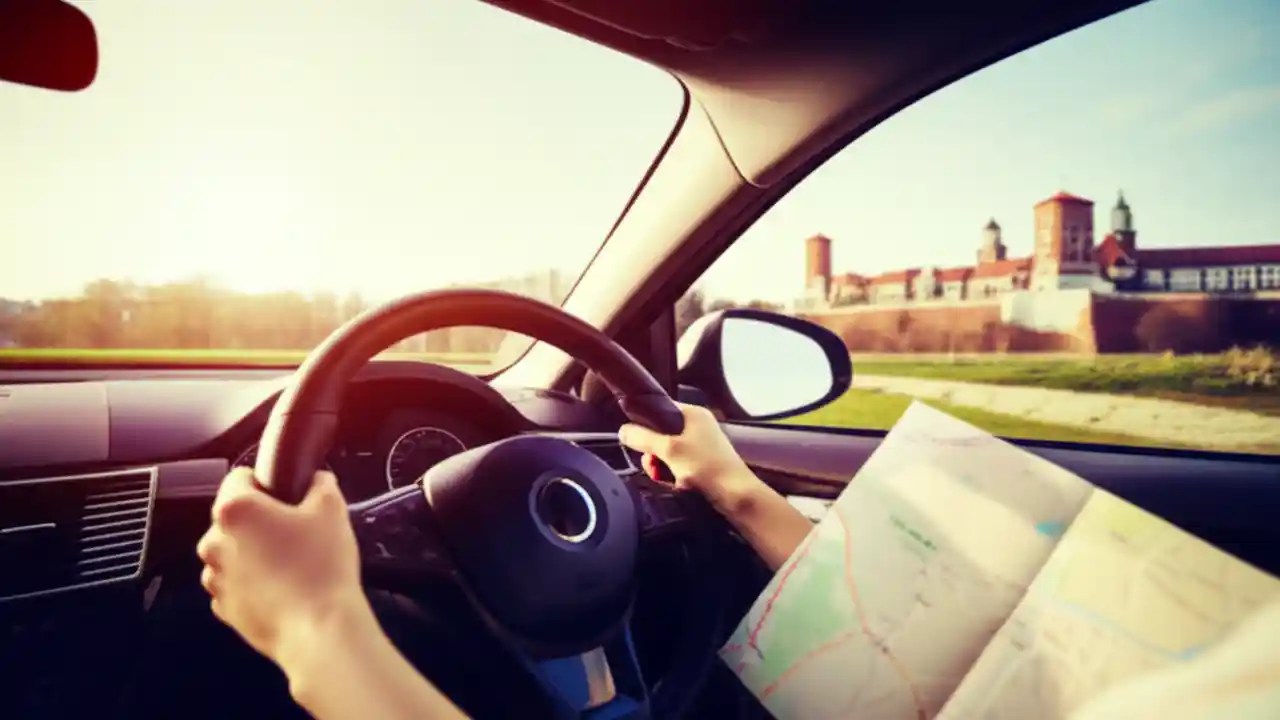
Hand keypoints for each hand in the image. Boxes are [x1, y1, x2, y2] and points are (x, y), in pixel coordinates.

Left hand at [196, 468, 370, 671]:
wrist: (319, 630)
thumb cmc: (322, 566)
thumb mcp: (332, 509)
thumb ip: (319, 483)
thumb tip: (314, 479)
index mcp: (234, 510)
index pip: (239, 477)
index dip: (268, 481)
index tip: (288, 497)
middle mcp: (213, 542)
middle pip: (234, 517)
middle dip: (260, 521)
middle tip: (296, 532)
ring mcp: (215, 579)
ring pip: (232, 552)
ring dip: (254, 553)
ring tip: (291, 564)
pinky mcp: (224, 609)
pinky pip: (236, 584)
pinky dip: (253, 583)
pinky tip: (283, 588)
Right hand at [619, 402, 763, 515]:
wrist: (737, 496)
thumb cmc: (706, 467)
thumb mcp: (669, 450)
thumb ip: (643, 438)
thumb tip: (622, 430)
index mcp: (693, 414)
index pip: (659, 409)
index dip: (645, 424)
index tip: (638, 441)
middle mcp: (697, 426)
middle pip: (660, 434)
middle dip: (654, 454)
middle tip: (655, 466)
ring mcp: (701, 446)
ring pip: (667, 453)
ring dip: (662, 468)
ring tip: (668, 479)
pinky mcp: (703, 464)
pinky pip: (678, 466)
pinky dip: (674, 476)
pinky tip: (677, 486)